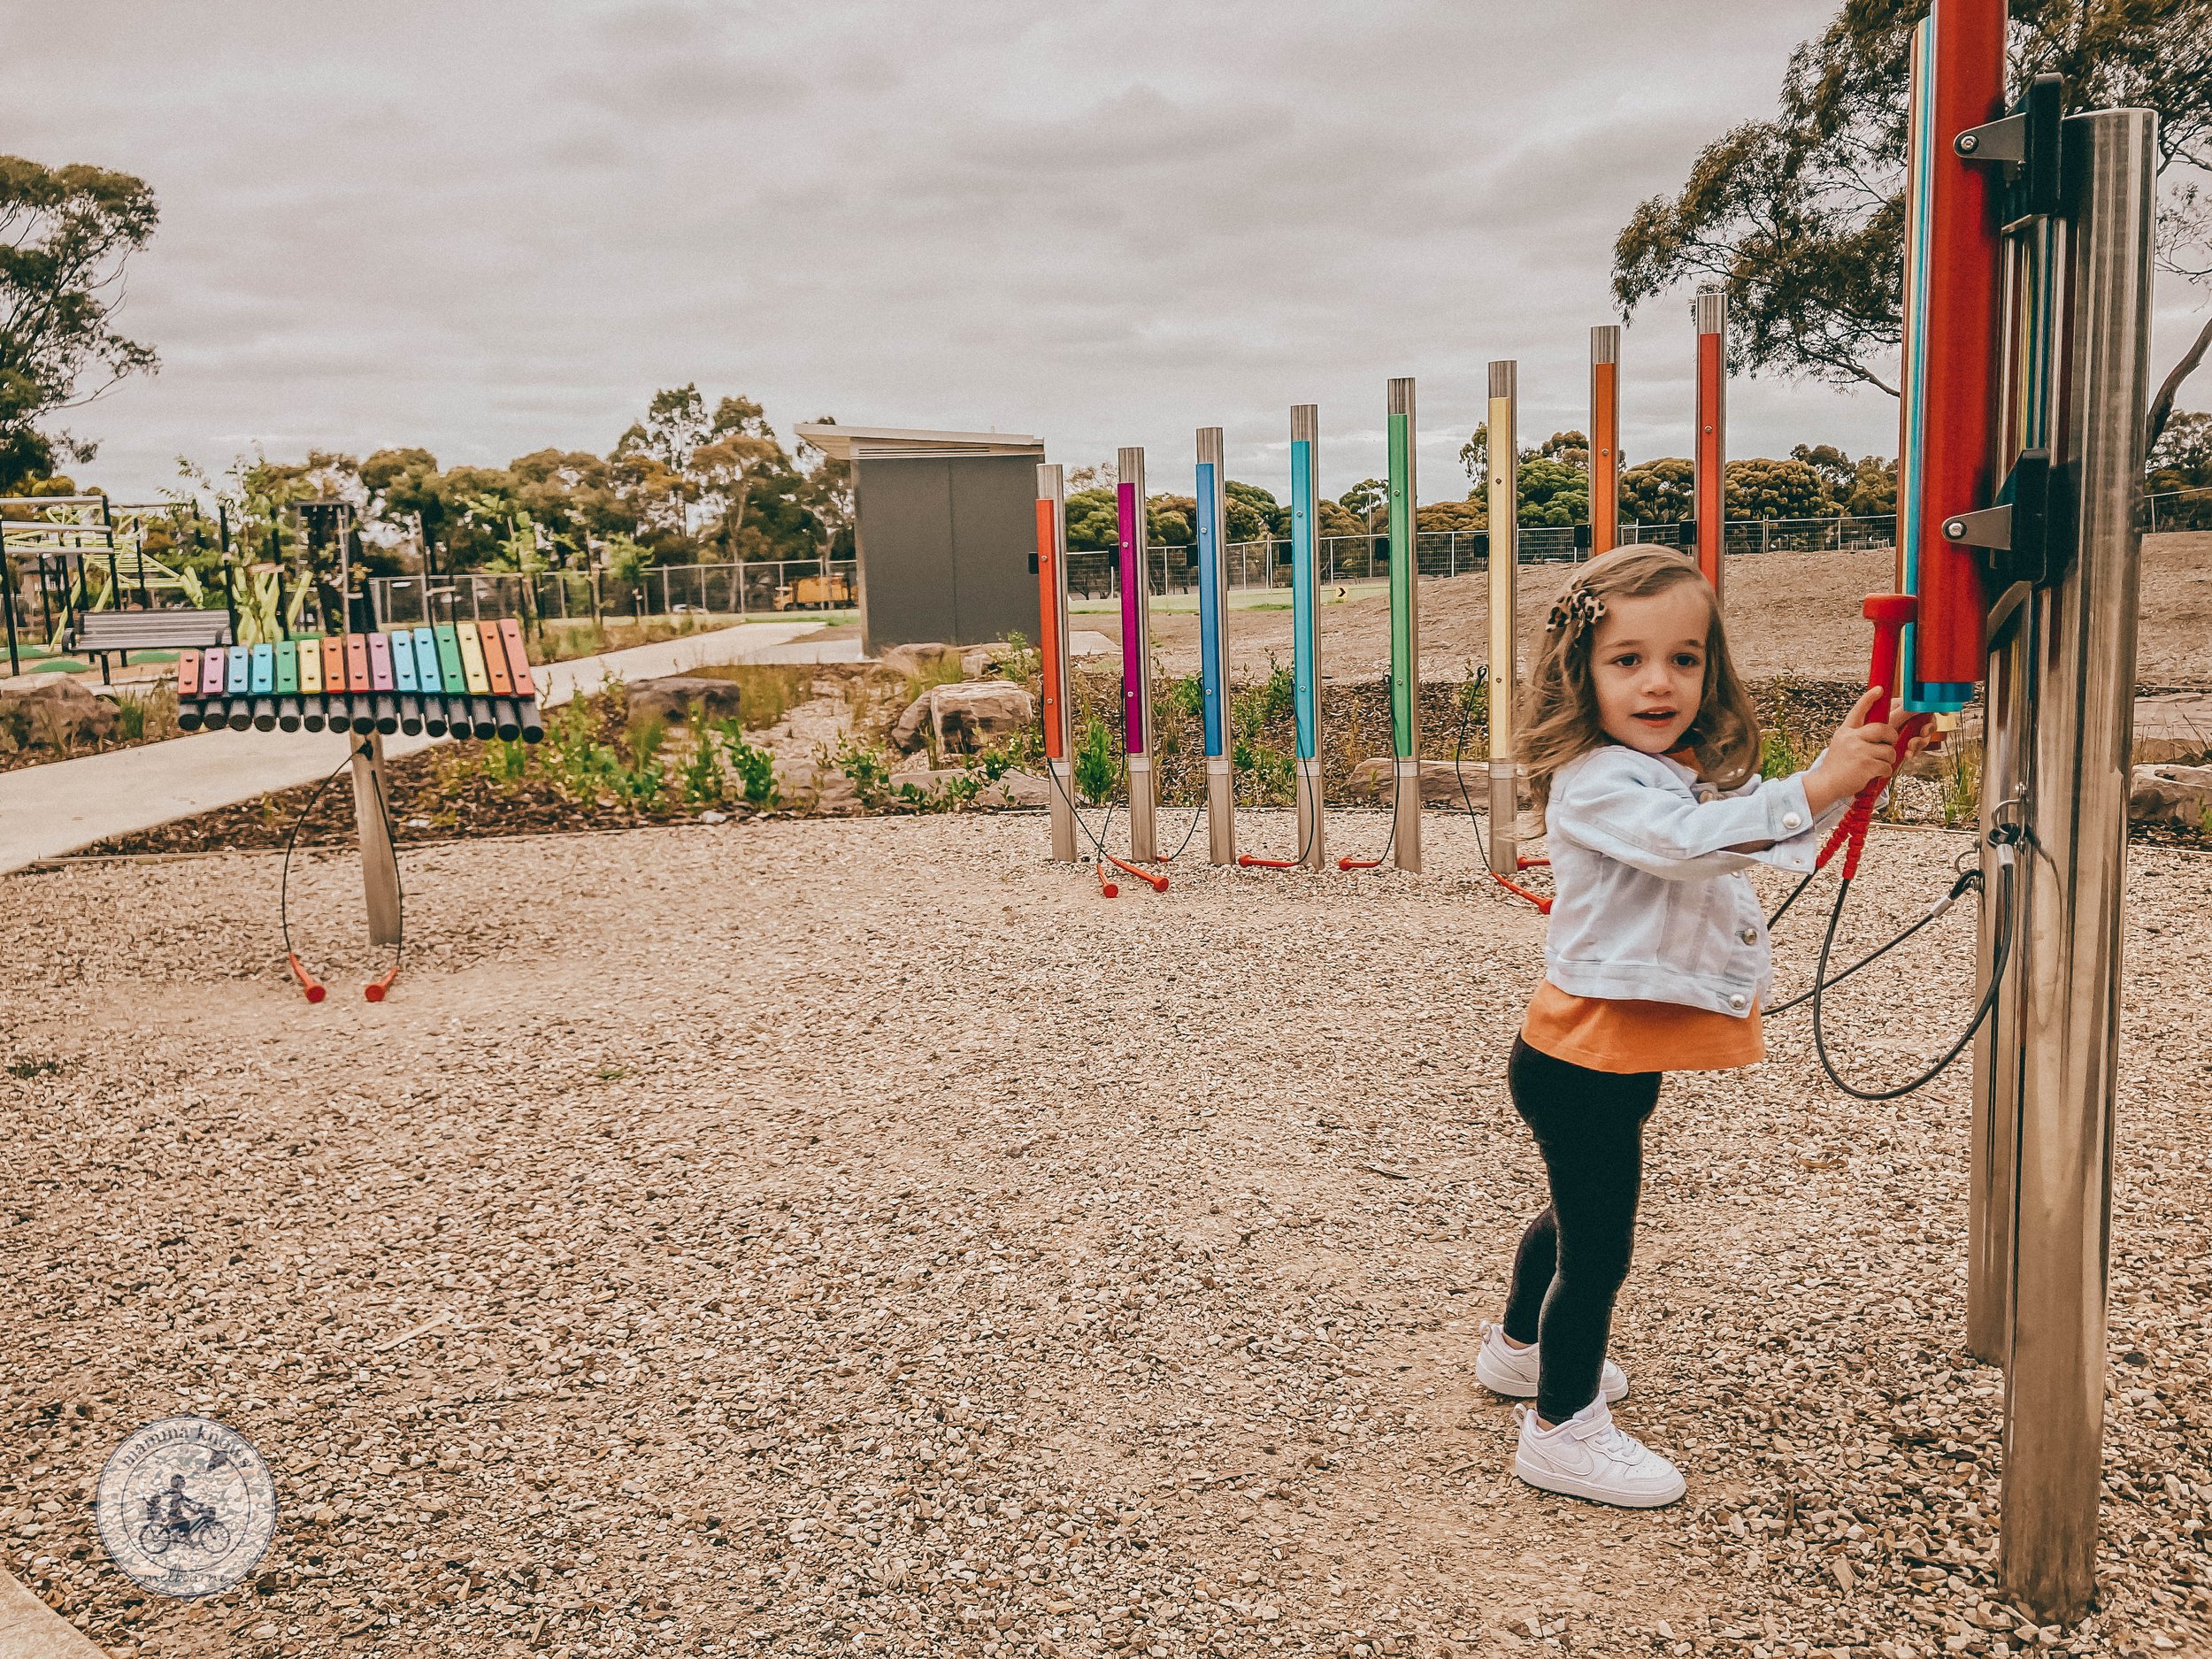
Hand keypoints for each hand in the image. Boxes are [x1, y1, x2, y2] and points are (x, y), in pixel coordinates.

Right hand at [1803, 686, 1902, 816]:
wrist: (1826, 784)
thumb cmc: (1838, 765)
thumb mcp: (1841, 744)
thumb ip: (1856, 735)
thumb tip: (1878, 728)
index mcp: (1846, 731)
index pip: (1858, 710)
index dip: (1869, 698)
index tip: (1879, 689)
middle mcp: (1851, 738)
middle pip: (1883, 728)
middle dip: (1892, 736)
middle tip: (1889, 743)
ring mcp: (1859, 752)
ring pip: (1889, 750)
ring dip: (1888, 759)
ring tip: (1878, 764)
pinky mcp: (1866, 765)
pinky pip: (1886, 766)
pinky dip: (1884, 772)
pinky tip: (1875, 774)